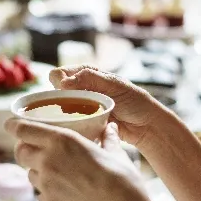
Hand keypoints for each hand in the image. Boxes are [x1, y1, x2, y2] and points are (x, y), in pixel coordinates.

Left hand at [8, 119, 144, 200]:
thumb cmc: (121, 178)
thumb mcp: (114, 151)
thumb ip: (108, 137)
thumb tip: (110, 127)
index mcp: (61, 139)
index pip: (23, 129)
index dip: (14, 125)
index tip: (11, 124)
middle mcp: (48, 159)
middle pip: (20, 151)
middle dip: (24, 148)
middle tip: (35, 147)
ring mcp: (46, 183)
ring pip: (28, 172)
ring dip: (36, 169)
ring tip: (55, 170)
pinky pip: (39, 192)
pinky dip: (46, 189)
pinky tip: (63, 189)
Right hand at [49, 65, 165, 145]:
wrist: (145, 125)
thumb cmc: (134, 101)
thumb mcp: (114, 86)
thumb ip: (90, 79)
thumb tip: (63, 82)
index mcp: (86, 73)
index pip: (58, 74)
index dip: (59, 84)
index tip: (68, 94)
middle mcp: (80, 88)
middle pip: (54, 92)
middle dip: (60, 101)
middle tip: (76, 109)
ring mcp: (80, 106)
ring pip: (58, 109)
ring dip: (64, 114)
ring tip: (81, 119)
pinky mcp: (82, 122)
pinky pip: (67, 123)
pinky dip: (70, 125)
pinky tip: (80, 127)